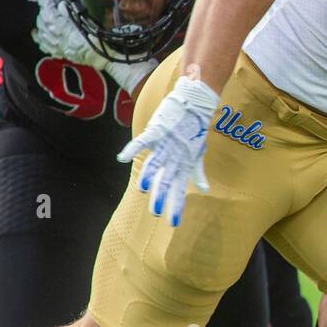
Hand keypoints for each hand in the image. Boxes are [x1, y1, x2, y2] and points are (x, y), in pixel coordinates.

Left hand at [32, 0, 156, 93]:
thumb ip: (72, 9)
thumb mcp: (89, 16)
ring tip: (50, 15)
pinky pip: (44, 44)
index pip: (46, 8)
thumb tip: (61, 3)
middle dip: (46, 8)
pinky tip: (42, 33)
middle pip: (42, 19)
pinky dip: (42, 37)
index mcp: (62, 26)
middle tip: (54, 2)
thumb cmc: (103, 37)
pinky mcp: (60, 53)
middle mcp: (56, 36)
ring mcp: (56, 46)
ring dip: (43, 22)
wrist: (108, 57)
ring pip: (41, 31)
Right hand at [117, 75, 217, 225]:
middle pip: (166, 180)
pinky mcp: (157, 131)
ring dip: (149, 176)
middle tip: (156, 212)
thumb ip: (197, 173)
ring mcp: (165, 144)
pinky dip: (132, 149)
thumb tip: (204, 190)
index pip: (179, 189)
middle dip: (161, 197)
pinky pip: (143, 141)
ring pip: (155, 164)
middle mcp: (174, 157)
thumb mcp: (197, 154)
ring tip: (144, 189)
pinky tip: (122, 158)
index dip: (176, 206)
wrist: (194, 103)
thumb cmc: (194, 131)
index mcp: (183, 164)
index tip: (173, 223)